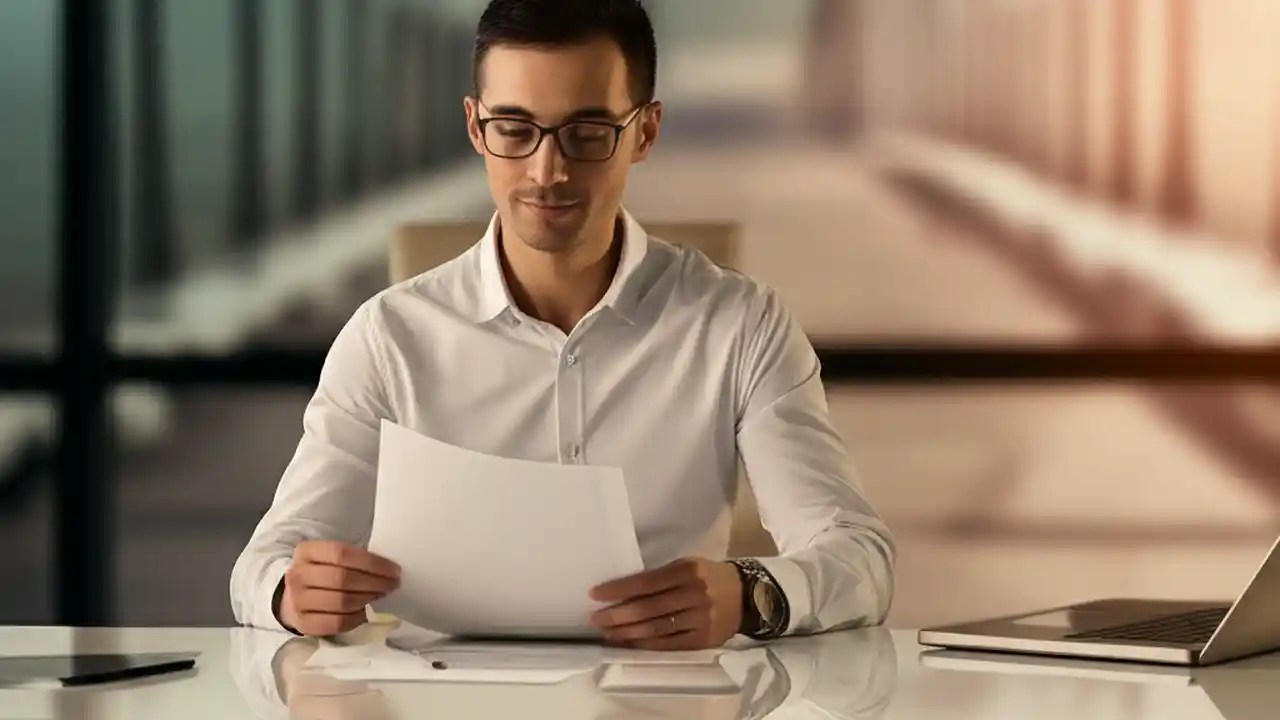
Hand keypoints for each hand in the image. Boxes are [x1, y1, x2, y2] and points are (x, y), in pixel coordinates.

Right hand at [280, 541, 400, 636]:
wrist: (293, 596)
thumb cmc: (322, 572)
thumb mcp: (330, 558)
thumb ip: (354, 558)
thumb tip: (389, 569)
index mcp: (306, 551)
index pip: (342, 553)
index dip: (372, 562)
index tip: (394, 570)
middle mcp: (297, 575)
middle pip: (342, 578)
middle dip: (374, 582)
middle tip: (392, 585)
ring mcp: (297, 601)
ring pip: (341, 602)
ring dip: (367, 599)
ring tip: (379, 596)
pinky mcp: (302, 624)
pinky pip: (336, 623)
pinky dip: (356, 619)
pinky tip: (364, 613)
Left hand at [589, 557, 742, 649]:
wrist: (746, 596)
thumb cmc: (707, 576)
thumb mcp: (687, 566)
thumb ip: (660, 577)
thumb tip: (623, 591)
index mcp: (687, 571)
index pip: (646, 582)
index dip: (619, 590)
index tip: (596, 594)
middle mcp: (694, 594)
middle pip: (648, 608)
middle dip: (618, 615)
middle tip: (596, 619)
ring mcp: (700, 619)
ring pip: (656, 628)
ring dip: (627, 633)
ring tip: (607, 633)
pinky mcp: (703, 639)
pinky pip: (669, 644)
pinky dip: (646, 644)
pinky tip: (629, 643)